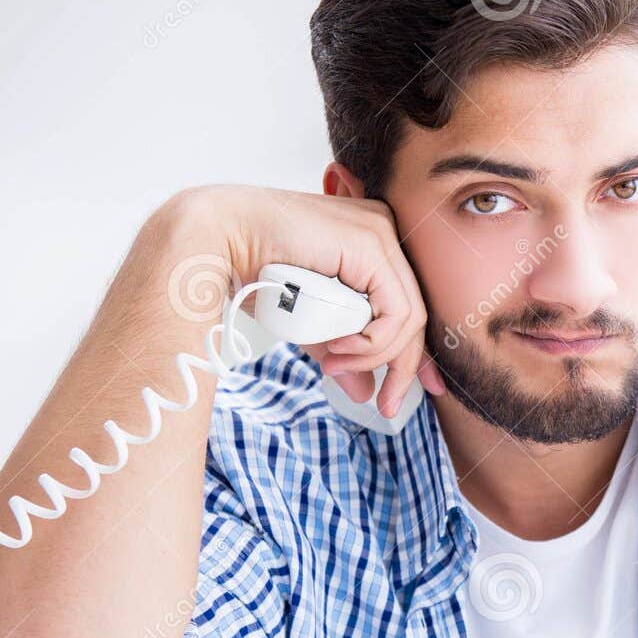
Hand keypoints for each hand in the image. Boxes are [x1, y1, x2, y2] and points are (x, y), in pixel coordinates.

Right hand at [186, 184, 444, 416]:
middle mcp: (384, 232)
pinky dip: (371, 342)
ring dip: (375, 356)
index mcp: (373, 244)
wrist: (217, 240)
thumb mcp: (309, 321)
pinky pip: (395, 311)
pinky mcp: (371, 244)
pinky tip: (339, 349)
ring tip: (335, 366)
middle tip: (386, 405)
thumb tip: (364, 392)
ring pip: (408, 316)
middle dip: (404, 367)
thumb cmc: (254, 272)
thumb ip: (339, 349)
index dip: (417, 354)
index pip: (410, 306)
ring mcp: (381, 233)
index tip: (419, 392)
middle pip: (414, 313)